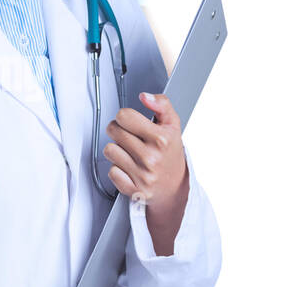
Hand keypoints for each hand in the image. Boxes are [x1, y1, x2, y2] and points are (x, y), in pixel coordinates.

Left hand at [103, 92, 190, 255]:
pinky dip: (117, 169)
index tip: (130, 122)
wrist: (175, 187)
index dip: (125, 116)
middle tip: (129, 136)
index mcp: (162, 139)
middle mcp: (151, 157)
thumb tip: (145, 96)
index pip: (124, 116)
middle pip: (114, 131)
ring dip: (116, 150)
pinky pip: (111, 172)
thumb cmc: (170, 154)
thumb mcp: (173, 125)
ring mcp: (142, 175)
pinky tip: (128, 168)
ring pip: (109, 150)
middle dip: (118, 130)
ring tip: (129, 152)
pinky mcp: (134, 190)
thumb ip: (162, 105)